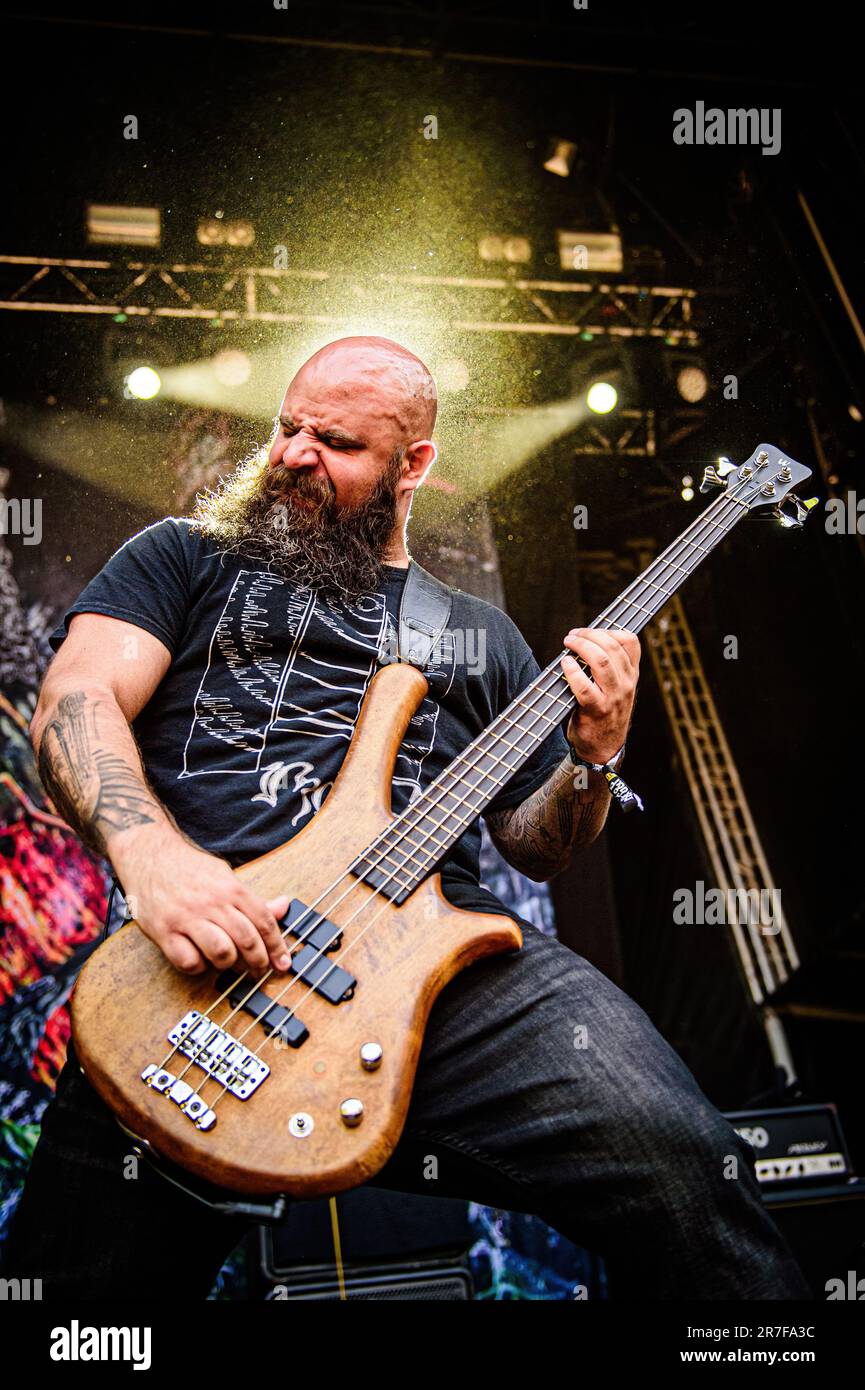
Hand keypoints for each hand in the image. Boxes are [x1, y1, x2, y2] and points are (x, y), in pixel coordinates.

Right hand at [117, 827, 292, 977]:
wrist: (148, 855)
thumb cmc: (189, 870)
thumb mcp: (225, 877)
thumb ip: (252, 898)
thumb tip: (285, 906)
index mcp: (231, 888)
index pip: (263, 921)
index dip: (276, 946)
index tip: (283, 963)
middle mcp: (211, 903)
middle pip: (246, 940)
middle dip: (258, 961)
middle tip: (259, 970)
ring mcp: (187, 918)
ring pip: (221, 953)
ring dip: (229, 964)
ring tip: (228, 963)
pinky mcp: (164, 932)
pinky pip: (189, 961)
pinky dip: (198, 966)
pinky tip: (200, 959)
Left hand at [561, 626, 639, 765]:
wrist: (603, 748)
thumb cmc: (604, 714)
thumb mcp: (617, 688)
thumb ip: (610, 667)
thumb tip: (585, 641)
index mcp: (631, 675)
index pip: (631, 641)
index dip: (610, 629)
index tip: (592, 631)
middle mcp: (625, 684)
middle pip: (612, 646)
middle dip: (589, 634)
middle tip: (573, 635)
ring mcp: (613, 697)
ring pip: (600, 661)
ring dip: (581, 646)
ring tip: (568, 643)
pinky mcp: (597, 709)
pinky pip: (585, 686)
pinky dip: (572, 671)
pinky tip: (565, 664)